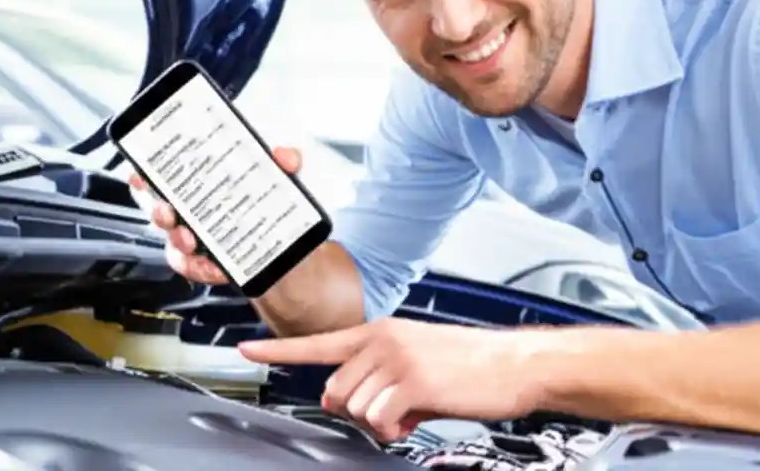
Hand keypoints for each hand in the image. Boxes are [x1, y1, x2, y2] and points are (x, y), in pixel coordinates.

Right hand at [128, 146, 302, 285]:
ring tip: (192, 241)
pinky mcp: (207, 263)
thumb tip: (284, 156)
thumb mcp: (287, 181)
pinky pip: (191, 267)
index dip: (147, 172)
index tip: (142, 173)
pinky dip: (200, 268)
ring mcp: (198, 238)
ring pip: (172, 240)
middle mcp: (195, 209)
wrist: (294, 257)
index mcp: (207, 181)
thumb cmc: (280, 212)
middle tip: (169, 212)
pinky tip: (215, 267)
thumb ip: (288, 163)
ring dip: (178, 241)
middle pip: (160, 206)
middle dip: (159, 210)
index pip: (168, 171)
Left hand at [237, 317, 551, 441]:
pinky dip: (396, 428)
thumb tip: (348, 404)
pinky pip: (378, 419)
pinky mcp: (412, 382)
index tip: (245, 348)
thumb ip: (378, 378)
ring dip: (381, 421)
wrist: (514, 364)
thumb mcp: (415, 362)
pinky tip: (419, 414)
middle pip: (333, 391)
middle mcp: (381, 341)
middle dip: (356, 411)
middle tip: (394, 410)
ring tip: (414, 409)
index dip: (277, 350)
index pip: (318, 343)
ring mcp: (395, 360)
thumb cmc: (470, 365)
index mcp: (379, 332)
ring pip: (354, 408)